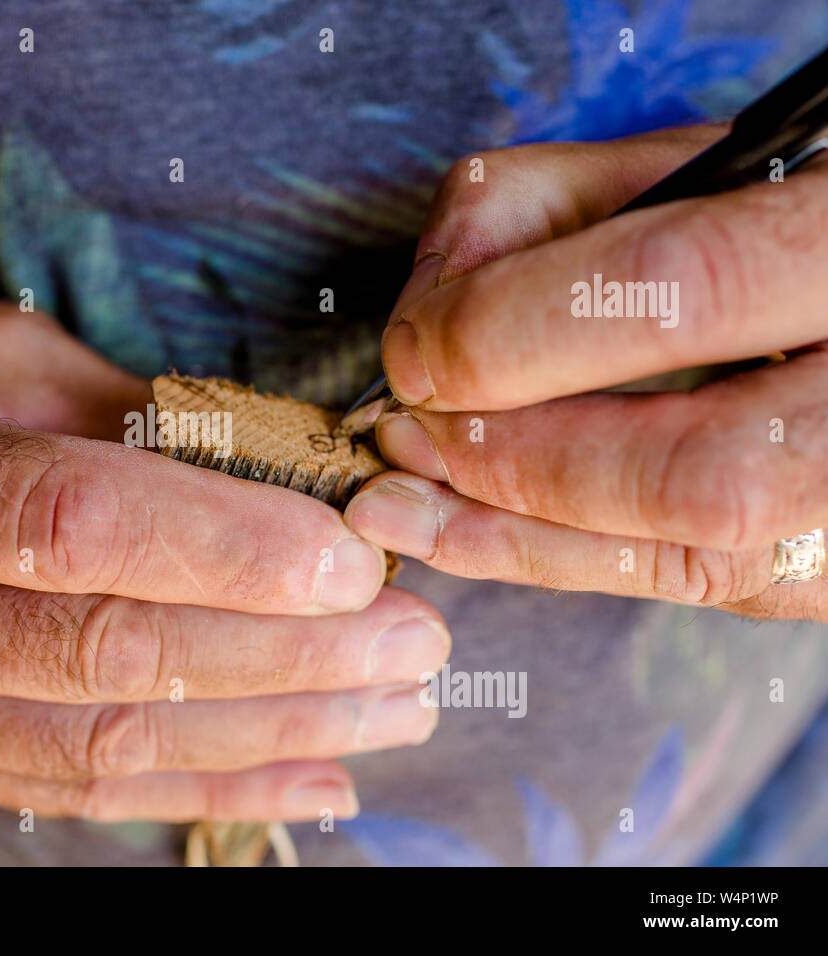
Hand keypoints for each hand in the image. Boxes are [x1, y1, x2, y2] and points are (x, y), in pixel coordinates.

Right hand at [0, 297, 449, 820]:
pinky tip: (312, 775)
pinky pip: (76, 790)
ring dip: (269, 732)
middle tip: (414, 642)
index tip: (353, 560)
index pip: (61, 525)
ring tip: (395, 710)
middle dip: (280, 656)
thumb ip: (127, 423)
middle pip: (97, 654)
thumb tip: (298, 485)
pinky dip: (207, 788)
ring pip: (102, 745)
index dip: (219, 547)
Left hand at [344, 126, 827, 621]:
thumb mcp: (670, 167)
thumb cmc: (758, 222)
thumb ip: (539, 206)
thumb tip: (428, 307)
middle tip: (405, 430)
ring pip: (688, 555)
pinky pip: (679, 585)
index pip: (683, 287)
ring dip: (510, 529)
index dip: (518, 329)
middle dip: (513, 458)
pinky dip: (547, 557)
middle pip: (696, 468)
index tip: (414, 349)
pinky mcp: (825, 569)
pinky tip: (460, 529)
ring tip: (401, 494)